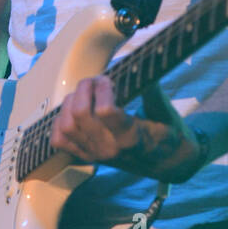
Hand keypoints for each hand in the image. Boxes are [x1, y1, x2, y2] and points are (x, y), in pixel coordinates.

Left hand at [49, 76, 202, 183]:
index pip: (105, 111)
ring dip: (70, 103)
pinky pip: (59, 141)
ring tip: (85, 95)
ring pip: (66, 126)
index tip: (109, 80)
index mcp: (130, 138)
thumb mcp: (166, 112)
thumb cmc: (168, 135)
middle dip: (84, 89)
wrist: (167, 163)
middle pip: (79, 114)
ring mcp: (96, 154)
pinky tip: (74, 112)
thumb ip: (152, 90)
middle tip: (96, 81)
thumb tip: (142, 64)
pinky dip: (60, 123)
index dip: (103, 87)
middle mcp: (109, 148)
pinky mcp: (88, 156)